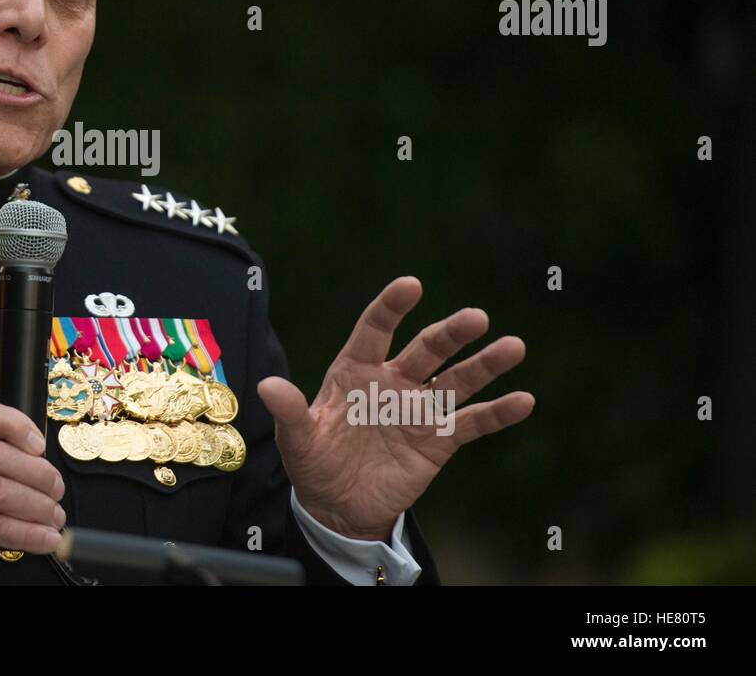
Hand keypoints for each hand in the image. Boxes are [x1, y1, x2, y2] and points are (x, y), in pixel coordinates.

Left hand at [258, 276, 533, 541]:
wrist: (337, 505)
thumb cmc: (313, 463)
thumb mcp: (297, 440)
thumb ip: (289, 412)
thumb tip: (266, 386)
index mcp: (355, 371)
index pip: (374, 330)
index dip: (391, 308)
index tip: (410, 285)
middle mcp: (393, 382)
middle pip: (426, 350)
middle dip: (450, 332)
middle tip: (476, 317)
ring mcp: (418, 409)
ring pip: (456, 380)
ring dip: (485, 364)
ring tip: (513, 346)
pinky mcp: (438, 440)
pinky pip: (471, 423)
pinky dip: (497, 413)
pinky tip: (523, 400)